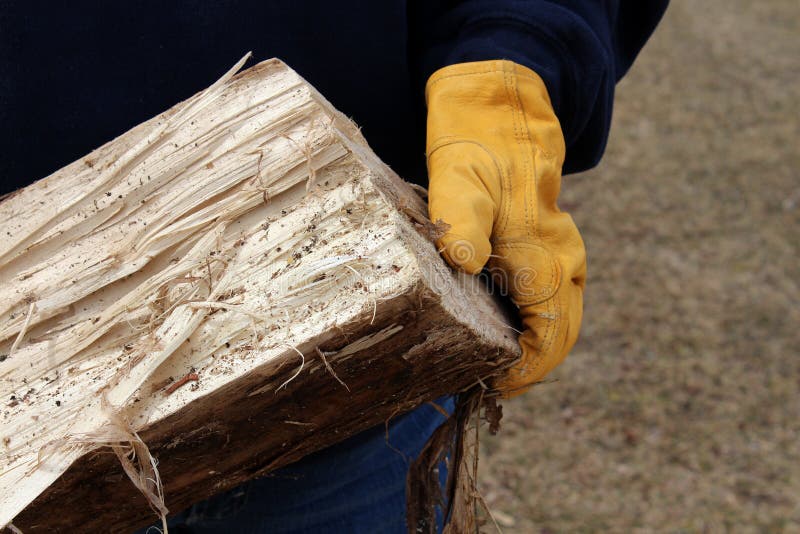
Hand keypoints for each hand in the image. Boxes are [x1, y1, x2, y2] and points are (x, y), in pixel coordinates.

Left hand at [425, 60, 586, 396]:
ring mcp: (562, 255)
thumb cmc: (476, 146)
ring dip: (531, 350)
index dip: (522, 373)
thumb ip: (460, 220)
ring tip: (486, 366)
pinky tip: (494, 331)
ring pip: (559, 322)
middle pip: (560, 338)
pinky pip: (550, 303)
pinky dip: (529, 327)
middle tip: (481, 387)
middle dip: (528, 369)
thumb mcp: (458, 177)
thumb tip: (465, 262)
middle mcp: (563, 260)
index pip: (548, 338)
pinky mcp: (551, 250)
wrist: (501, 110)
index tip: (487, 390)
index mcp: (544, 254)